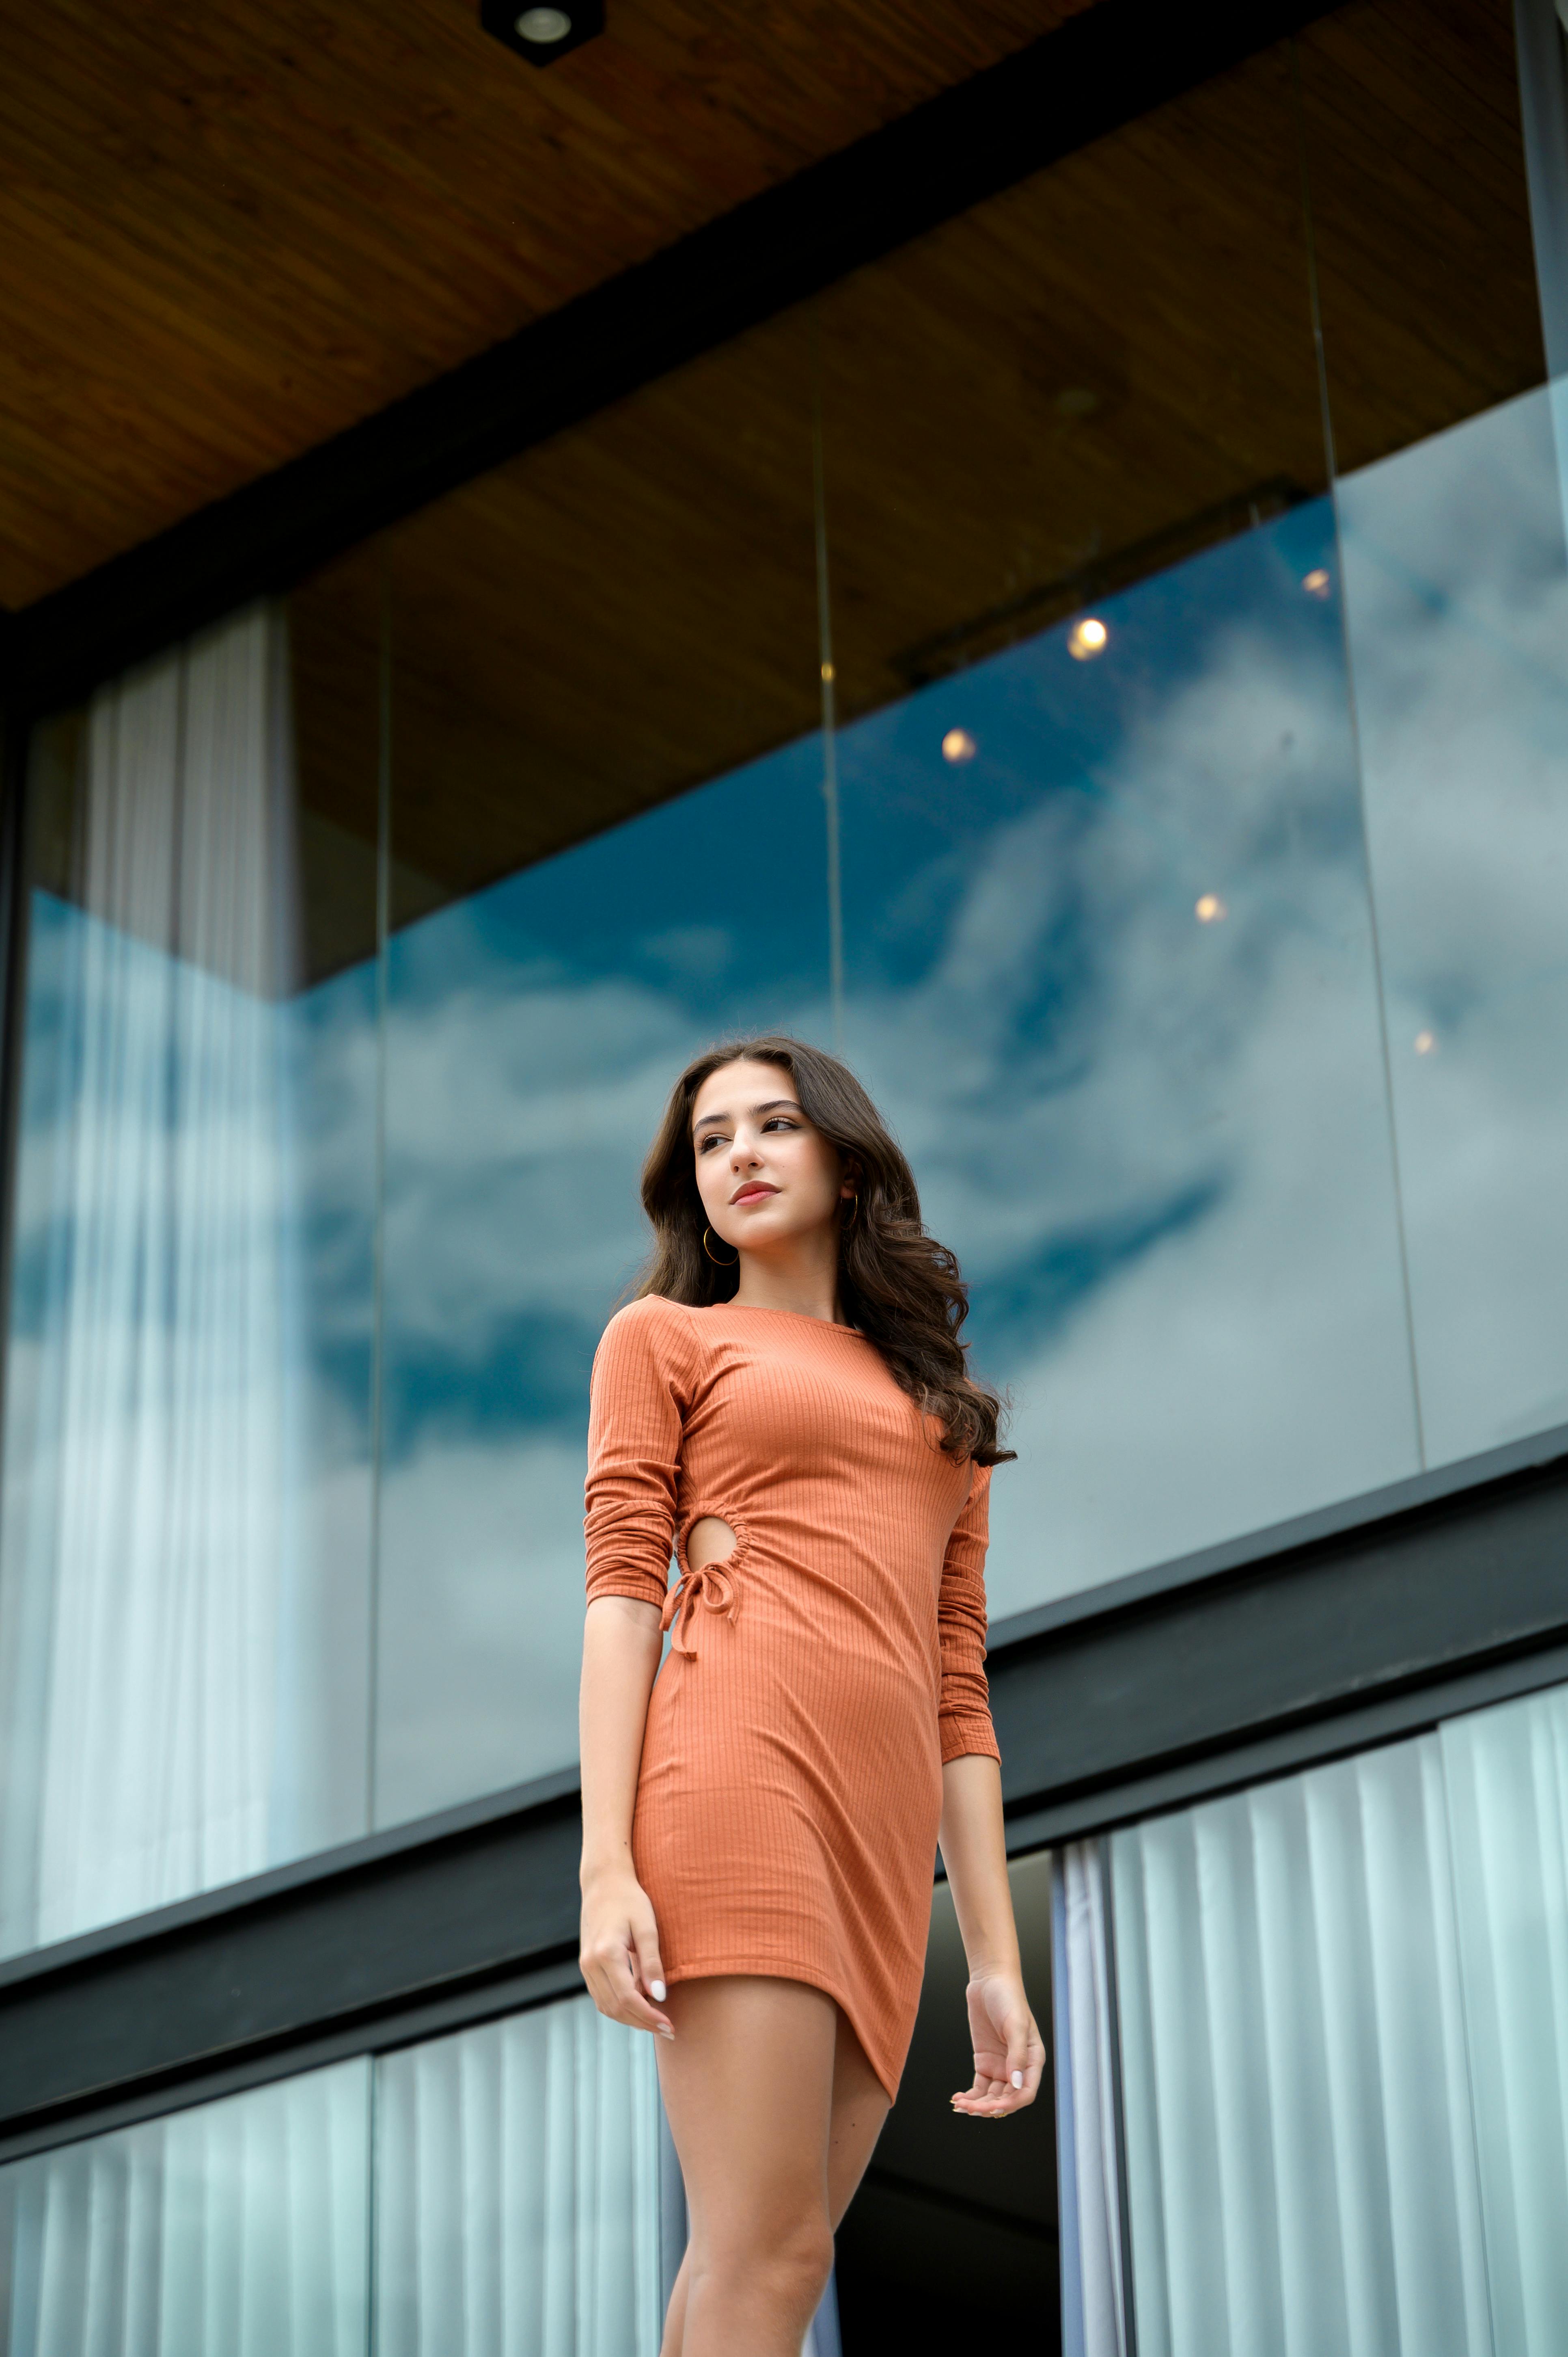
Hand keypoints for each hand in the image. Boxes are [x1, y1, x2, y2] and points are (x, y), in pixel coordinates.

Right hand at [579, 1867, 673, 2037]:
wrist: (604, 1883)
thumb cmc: (630, 1901)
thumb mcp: (647, 1927)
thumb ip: (652, 1962)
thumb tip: (659, 1997)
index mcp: (606, 1954)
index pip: (628, 1999)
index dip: (649, 2017)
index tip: (670, 2026)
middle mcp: (590, 1964)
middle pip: (616, 2008)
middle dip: (642, 2023)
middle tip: (668, 2030)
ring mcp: (585, 1966)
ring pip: (606, 2007)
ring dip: (631, 2019)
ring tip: (657, 2022)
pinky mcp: (587, 1967)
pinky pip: (602, 1997)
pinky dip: (620, 2007)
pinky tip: (641, 2006)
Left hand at [950, 1970, 1044, 2117]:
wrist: (989, 1981)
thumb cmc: (1008, 1998)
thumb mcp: (1015, 2024)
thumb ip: (1017, 2055)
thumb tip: (1016, 2084)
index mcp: (1033, 2060)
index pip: (1025, 2092)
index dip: (1011, 2104)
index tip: (993, 2107)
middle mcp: (1017, 2067)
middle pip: (1006, 2098)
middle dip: (990, 2108)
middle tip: (971, 2110)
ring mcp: (1000, 2065)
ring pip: (991, 2096)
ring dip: (978, 2105)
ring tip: (961, 2106)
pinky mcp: (984, 2061)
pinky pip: (979, 2086)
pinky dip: (970, 2096)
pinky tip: (958, 2099)